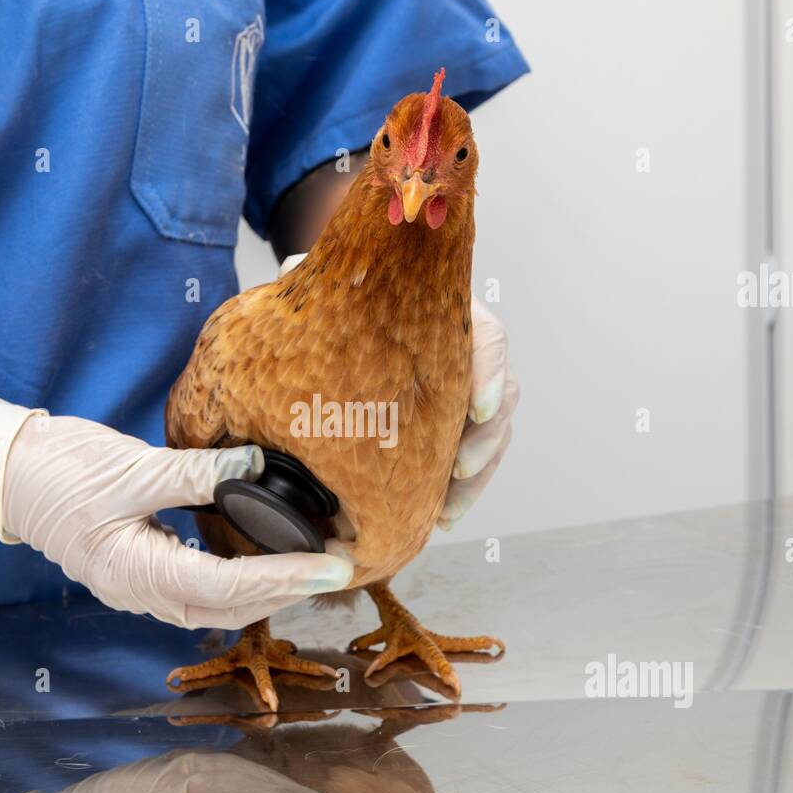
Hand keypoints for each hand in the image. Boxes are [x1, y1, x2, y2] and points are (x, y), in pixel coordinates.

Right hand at [0, 390, 352, 627]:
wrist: (7, 474)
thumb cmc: (59, 470)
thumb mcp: (131, 467)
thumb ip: (195, 474)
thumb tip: (255, 467)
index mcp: (137, 572)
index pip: (229, 589)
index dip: (287, 580)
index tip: (335, 568)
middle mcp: (141, 592)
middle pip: (230, 610)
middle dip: (288, 593)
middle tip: (340, 568)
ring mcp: (139, 587)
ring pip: (217, 607)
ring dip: (268, 592)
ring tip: (312, 566)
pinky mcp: (142, 570)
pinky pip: (201, 590)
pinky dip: (241, 581)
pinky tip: (263, 558)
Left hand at [278, 257, 517, 532]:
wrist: (348, 308)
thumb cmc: (342, 295)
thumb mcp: (329, 284)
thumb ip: (315, 280)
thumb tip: (291, 275)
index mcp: (450, 314)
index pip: (490, 337)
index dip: (489, 372)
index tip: (476, 408)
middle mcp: (468, 352)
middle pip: (501, 394)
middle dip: (486, 440)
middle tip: (457, 472)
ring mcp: (464, 390)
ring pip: (492, 434)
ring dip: (476, 476)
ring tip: (445, 513)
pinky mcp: (453, 425)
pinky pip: (471, 457)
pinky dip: (460, 490)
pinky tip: (438, 517)